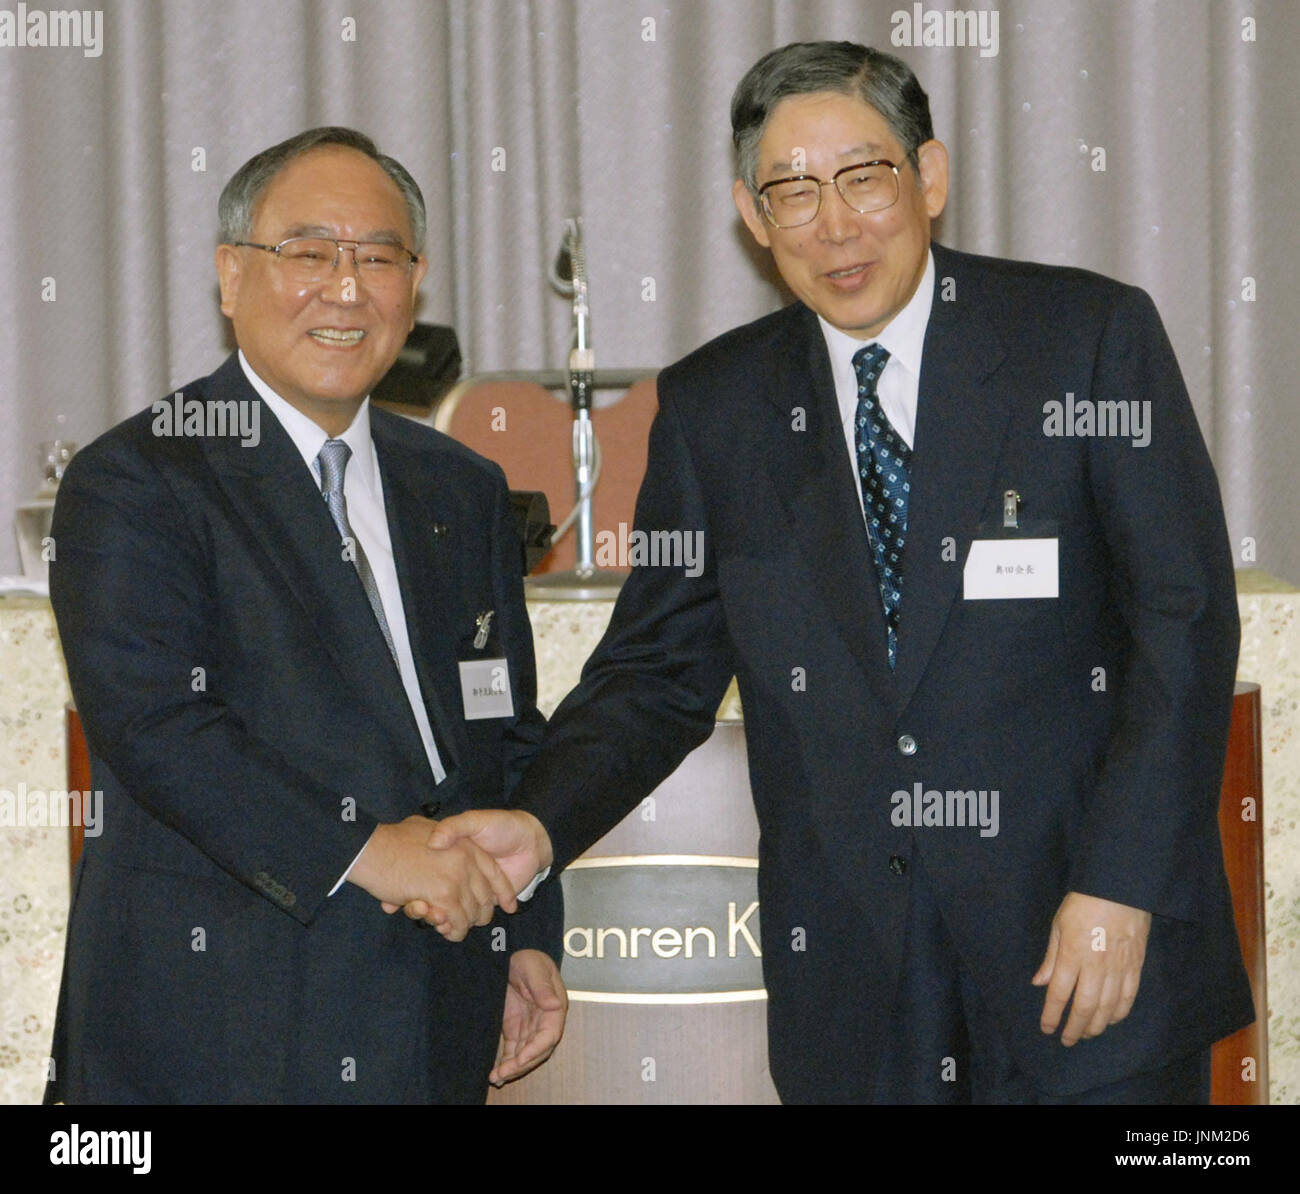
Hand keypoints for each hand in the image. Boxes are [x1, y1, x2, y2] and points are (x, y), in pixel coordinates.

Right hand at [349, 815, 516, 940]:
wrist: (372, 846)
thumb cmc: (396, 837)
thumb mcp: (427, 827)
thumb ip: (440, 836)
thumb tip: (443, 846)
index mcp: (466, 845)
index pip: (494, 873)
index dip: (502, 891)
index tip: (508, 906)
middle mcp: (466, 861)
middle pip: (486, 898)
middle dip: (477, 914)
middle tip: (466, 920)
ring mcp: (456, 878)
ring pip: (471, 913)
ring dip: (462, 924)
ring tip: (449, 927)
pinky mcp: (443, 895)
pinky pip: (456, 921)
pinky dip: (452, 930)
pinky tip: (444, 929)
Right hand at [394, 809, 553, 922]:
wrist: (532, 840)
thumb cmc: (502, 827)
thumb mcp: (473, 821)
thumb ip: (453, 827)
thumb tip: (433, 843)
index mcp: (453, 858)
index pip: (426, 878)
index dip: (413, 889)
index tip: (399, 897)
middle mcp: (458, 876)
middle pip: (432, 898)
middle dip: (421, 907)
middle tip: (414, 907)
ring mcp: (468, 890)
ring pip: (444, 912)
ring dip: (432, 917)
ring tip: (426, 914)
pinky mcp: (484, 904)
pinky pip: (461, 919)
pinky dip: (450, 926)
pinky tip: (442, 925)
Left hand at [491, 949, 566, 1085]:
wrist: (511, 956)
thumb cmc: (527, 958)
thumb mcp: (533, 967)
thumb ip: (542, 986)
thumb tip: (555, 1006)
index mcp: (554, 1008)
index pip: (550, 1035)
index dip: (536, 1049)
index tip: (521, 1059)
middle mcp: (544, 1021)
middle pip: (538, 1050)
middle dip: (522, 1064)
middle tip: (504, 1073)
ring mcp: (529, 1027)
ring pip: (524, 1054)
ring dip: (513, 1068)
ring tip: (497, 1078)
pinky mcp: (515, 1029)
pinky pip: (513, 1050)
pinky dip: (506, 1063)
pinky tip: (497, 1074)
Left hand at [1032, 891, 1151, 1045]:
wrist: (1120, 888)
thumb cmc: (1084, 903)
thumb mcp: (1059, 925)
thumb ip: (1051, 957)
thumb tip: (1040, 983)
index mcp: (1072, 954)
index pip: (1059, 993)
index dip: (1052, 1014)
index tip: (1047, 1028)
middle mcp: (1096, 966)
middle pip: (1084, 1007)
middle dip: (1075, 1028)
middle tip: (1067, 1040)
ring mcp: (1118, 968)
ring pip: (1108, 1007)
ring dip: (1096, 1025)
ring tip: (1086, 1033)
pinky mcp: (1136, 966)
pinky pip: (1128, 997)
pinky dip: (1118, 1013)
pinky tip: (1110, 1020)